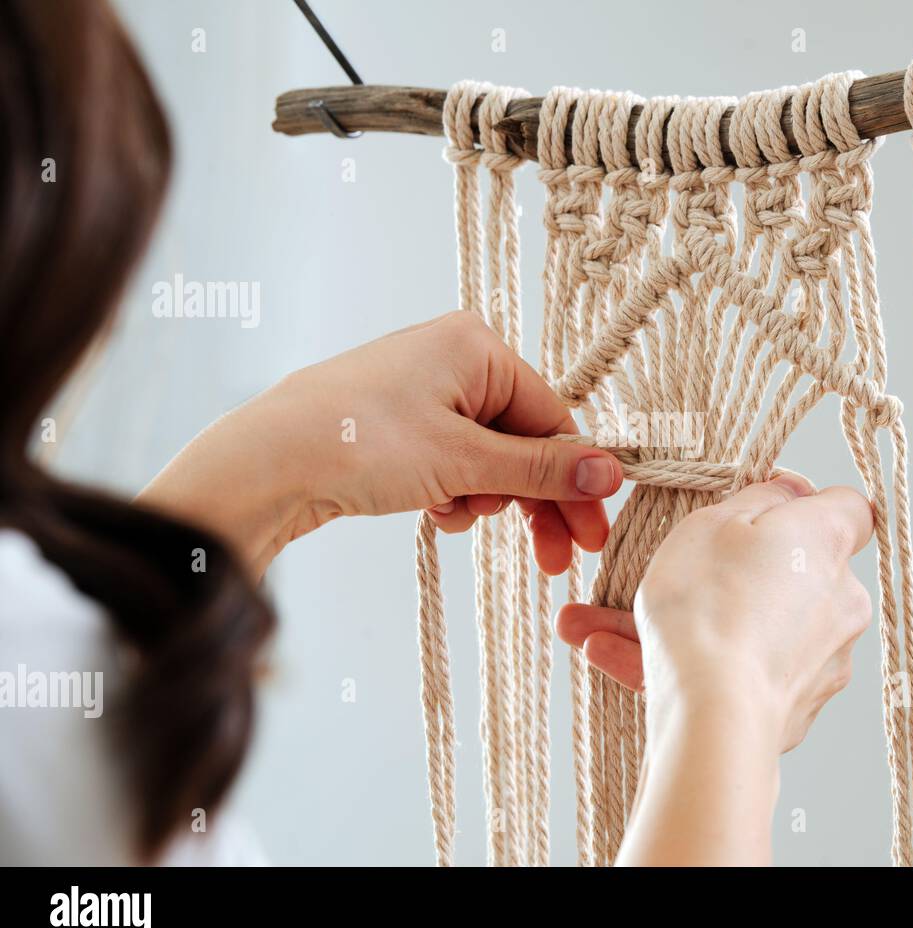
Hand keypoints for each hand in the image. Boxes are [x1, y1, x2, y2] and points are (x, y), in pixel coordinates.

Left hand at [140, 311, 623, 575]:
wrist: (265, 462)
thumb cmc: (361, 443)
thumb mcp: (465, 461)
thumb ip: (541, 470)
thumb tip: (611, 473)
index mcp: (477, 347)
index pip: (553, 418)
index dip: (575, 481)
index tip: (592, 534)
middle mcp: (455, 360)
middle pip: (523, 440)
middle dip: (535, 501)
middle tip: (556, 560)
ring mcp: (425, 391)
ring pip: (488, 457)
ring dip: (484, 497)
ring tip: (457, 516)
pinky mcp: (400, 424)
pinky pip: (453, 462)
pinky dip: (453, 492)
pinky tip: (434, 511)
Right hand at [557, 473, 874, 754]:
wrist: (714, 716)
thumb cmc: (709, 607)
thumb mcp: (714, 523)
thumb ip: (758, 497)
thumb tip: (788, 489)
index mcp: (826, 543)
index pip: (846, 509)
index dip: (802, 504)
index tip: (757, 510)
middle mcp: (842, 598)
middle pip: (794, 570)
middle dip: (735, 569)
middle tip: (672, 571)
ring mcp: (826, 658)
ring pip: (756, 625)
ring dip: (696, 622)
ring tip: (606, 626)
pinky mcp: (798, 705)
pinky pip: (743, 671)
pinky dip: (695, 664)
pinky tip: (611, 654)